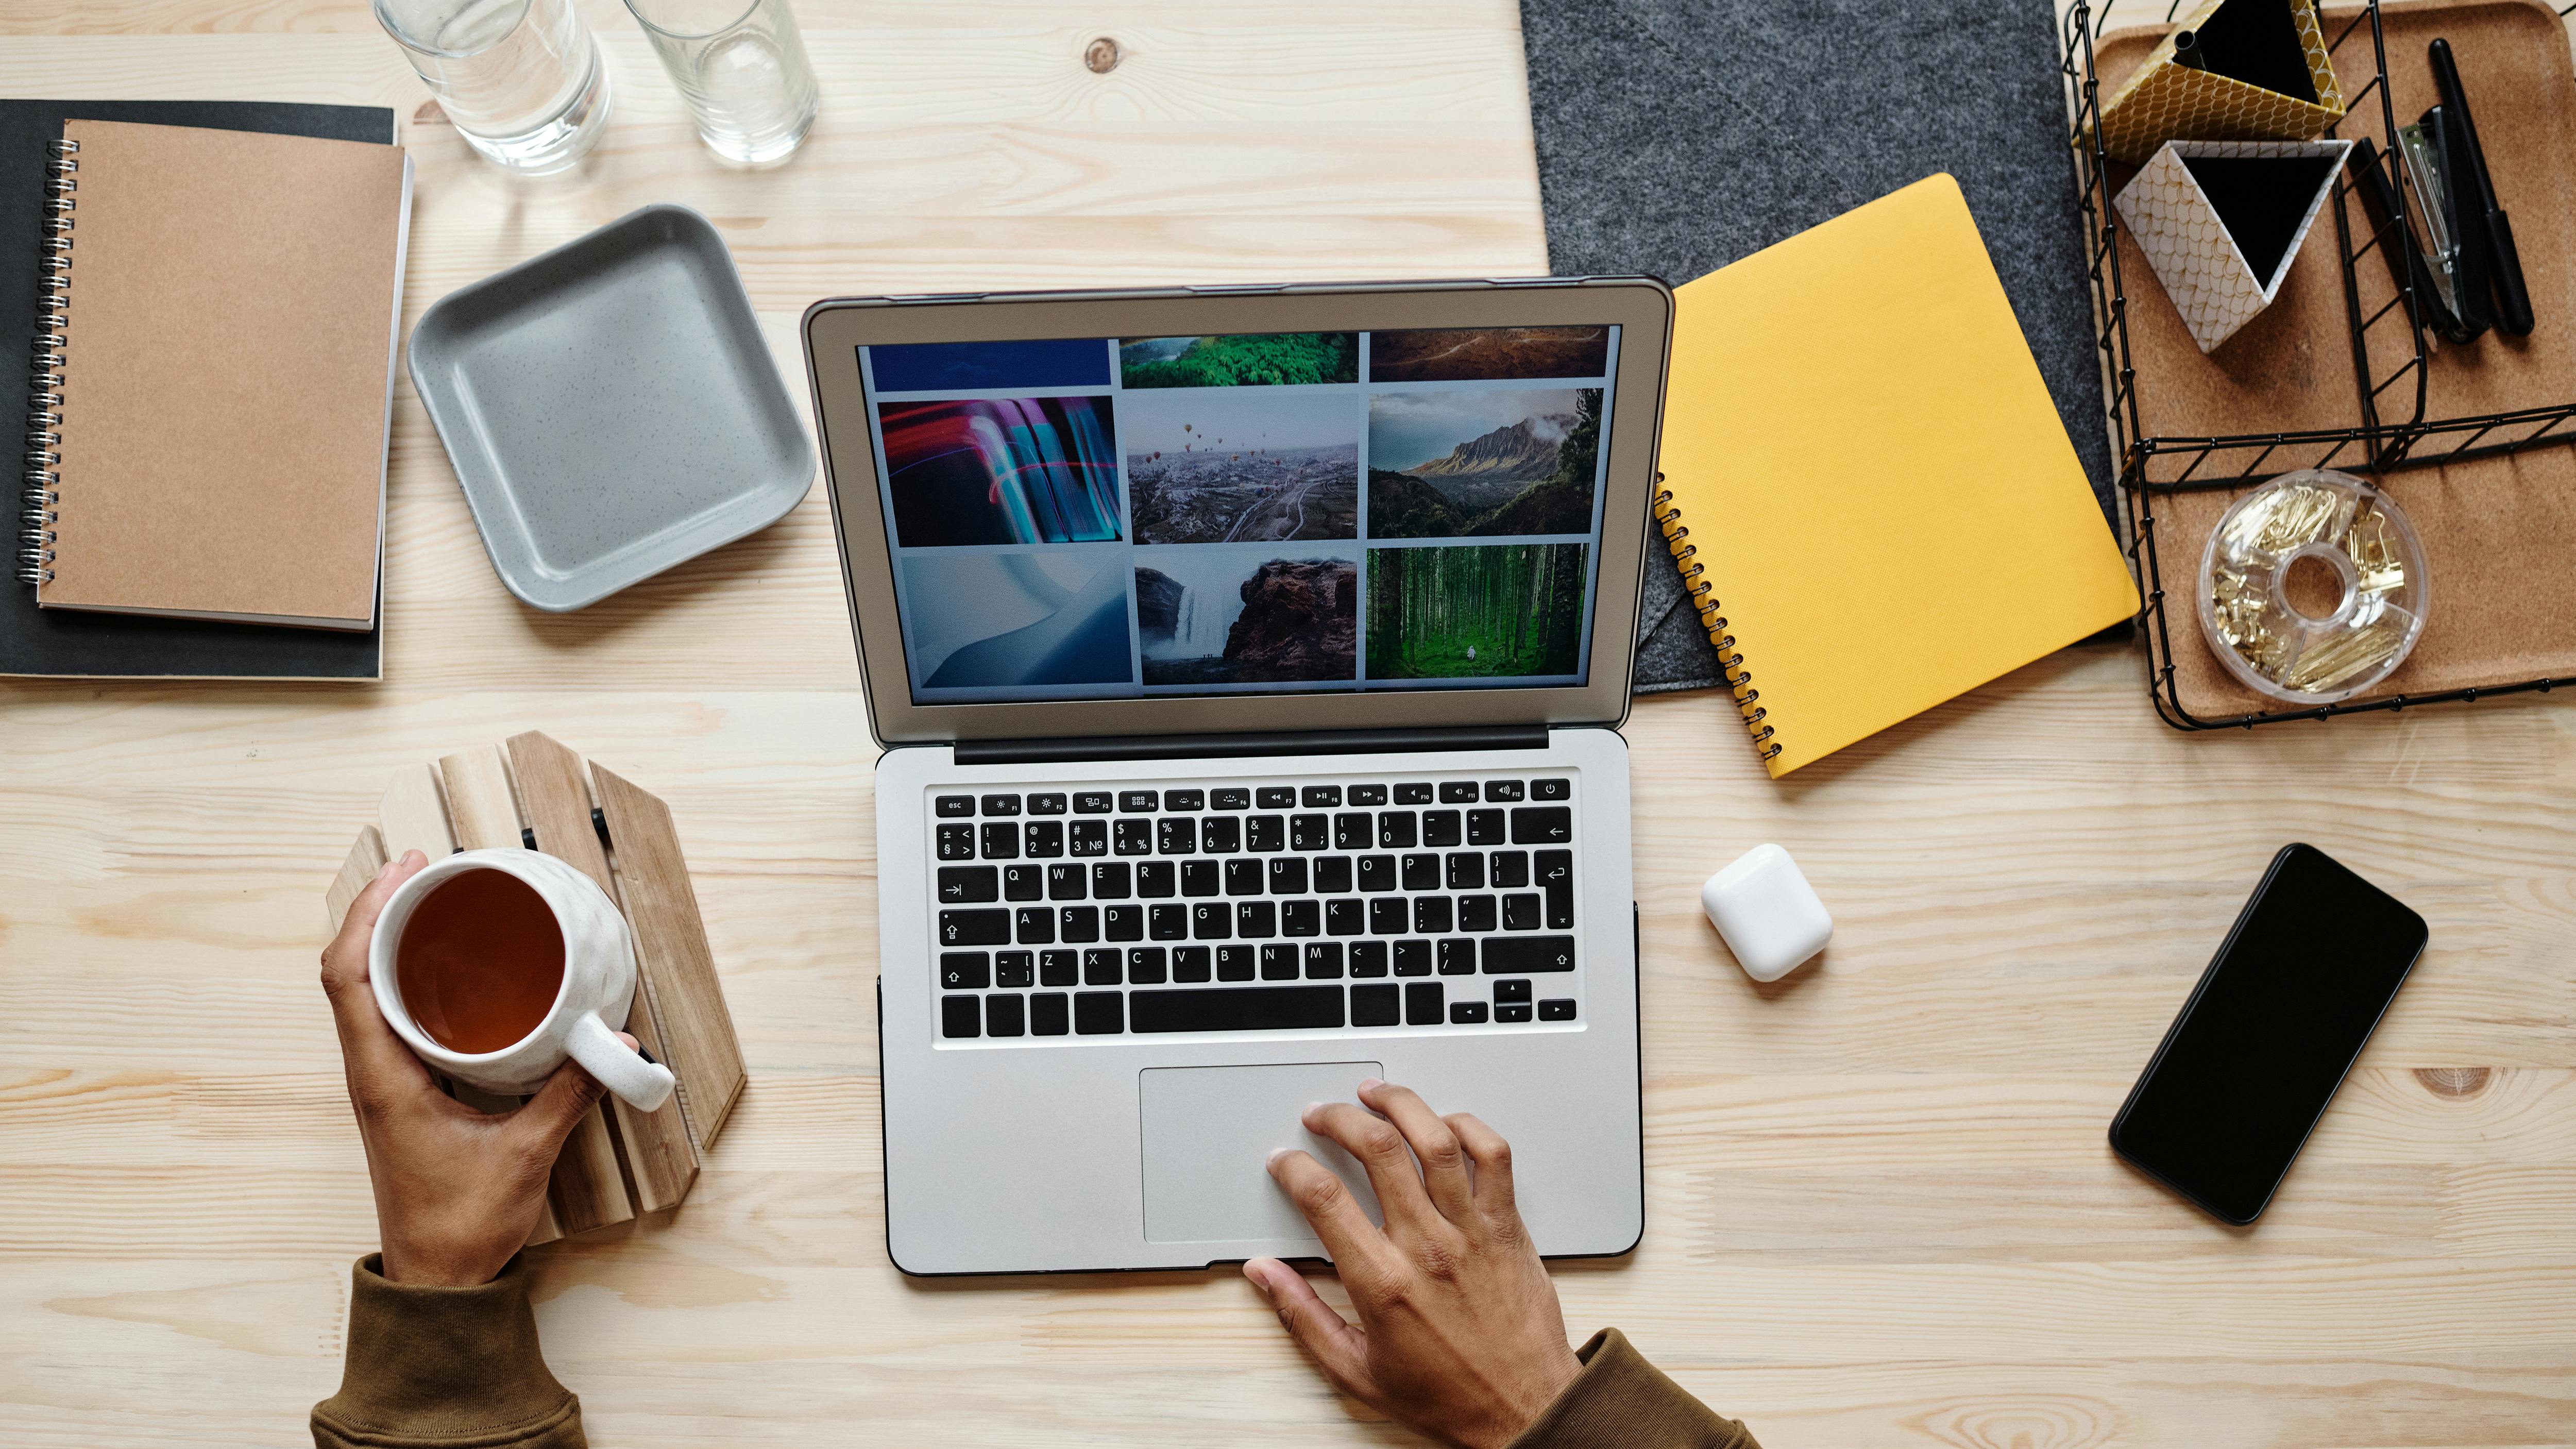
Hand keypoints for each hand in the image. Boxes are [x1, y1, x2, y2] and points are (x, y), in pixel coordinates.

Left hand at [319, 849, 624, 1286]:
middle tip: (427, 869)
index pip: (347, 975)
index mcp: (381, 1076)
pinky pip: (387, 1016)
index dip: (368, 912)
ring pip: (363, 991)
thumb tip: (611, 1040)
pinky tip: (445, 966)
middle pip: (348, 969)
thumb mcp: (524, 1152)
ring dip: (388, 939)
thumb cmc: (460, 1224)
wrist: (435, 1278)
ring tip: (431, 900)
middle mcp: (369, 1071)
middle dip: (379, 908)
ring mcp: (380, 1081)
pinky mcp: (399, 1091)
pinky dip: (405, 977)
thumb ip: (569, 1092)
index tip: (408, 871)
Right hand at [1246, 1079, 1582, 1448]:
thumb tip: (1263, 1274)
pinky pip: (1494, 1157)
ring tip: (1375, 1094)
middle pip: (1377, 1150)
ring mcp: (1471, 1232)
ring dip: (1400, 1104)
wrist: (1524, 1412)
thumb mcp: (1354, 1370)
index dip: (1293, 1167)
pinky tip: (1444, 1122)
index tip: (1284, 1160)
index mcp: (1381, 1282)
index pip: (1323, 1198)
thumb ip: (1302, 1317)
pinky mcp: (1508, 1228)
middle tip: (1321, 1114)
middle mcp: (1426, 1246)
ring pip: (1436, 1140)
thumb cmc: (1446, 1397)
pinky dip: (1469, 1127)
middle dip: (1339, 1118)